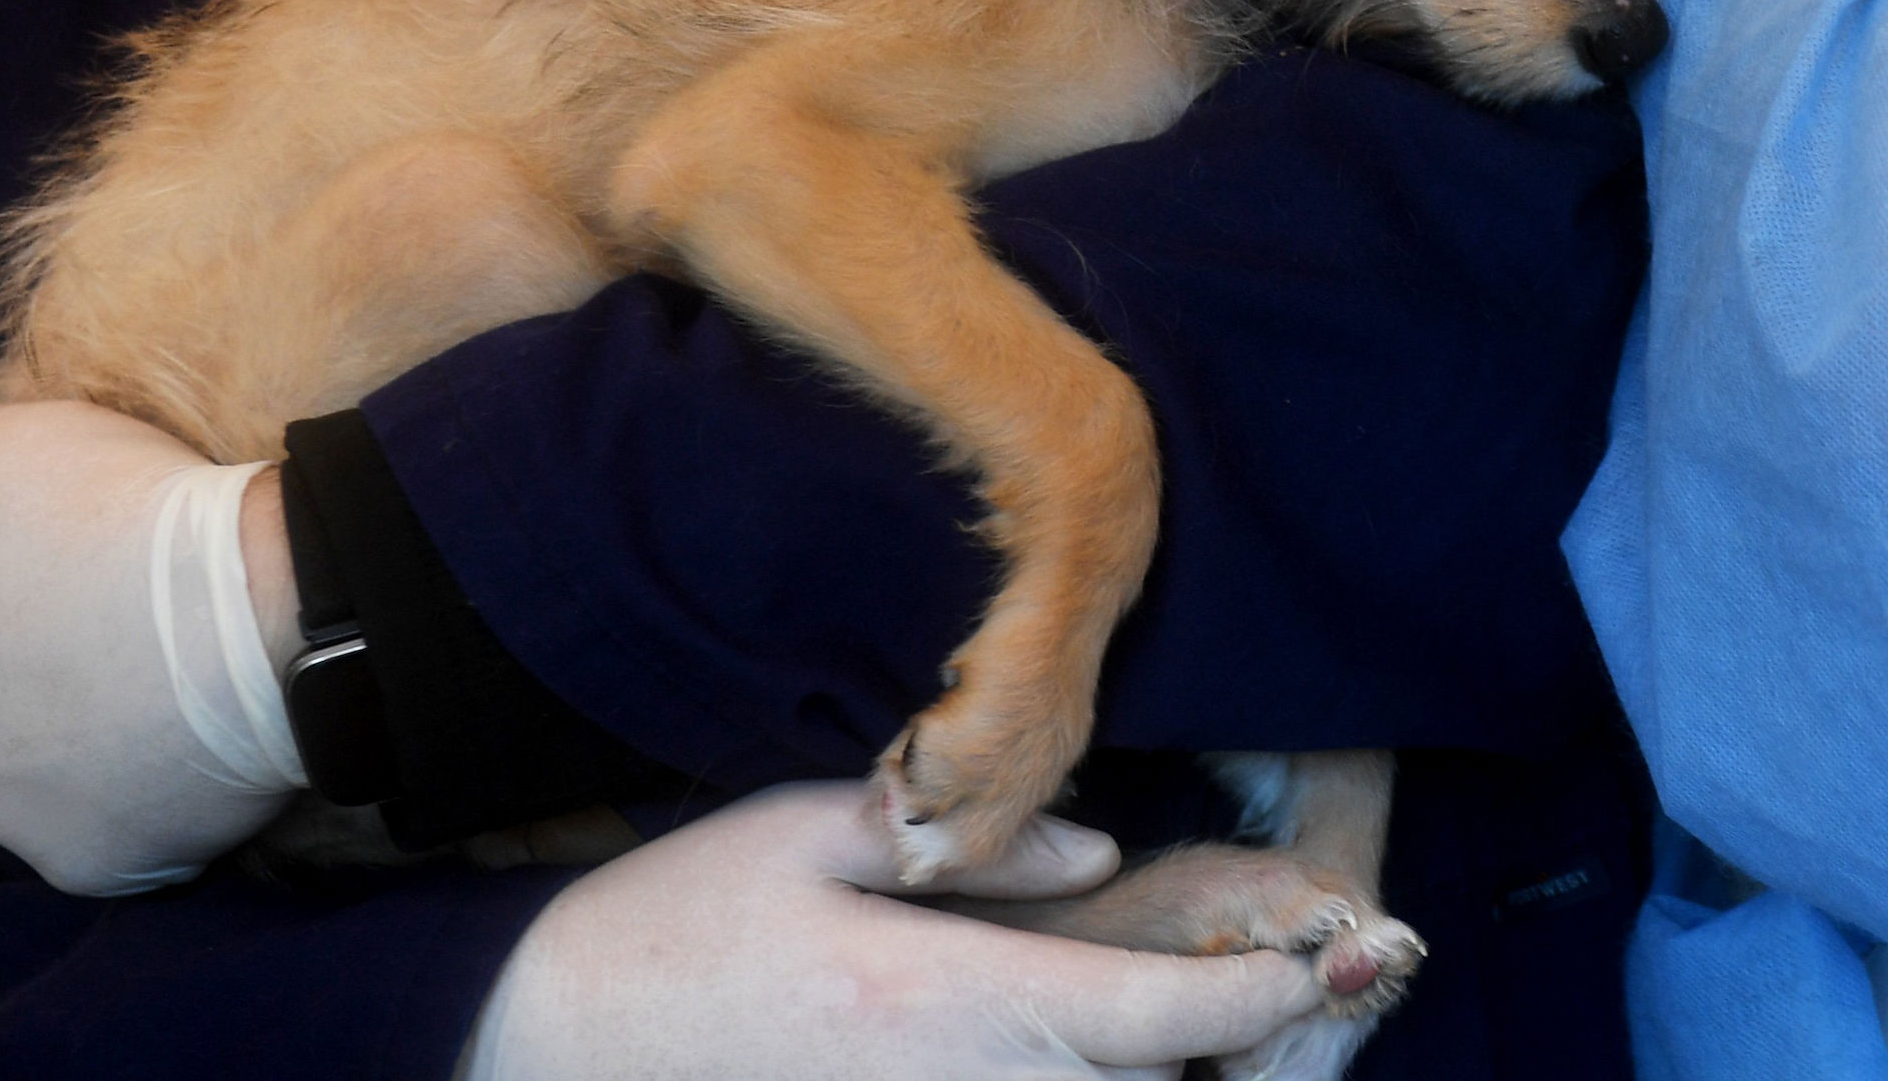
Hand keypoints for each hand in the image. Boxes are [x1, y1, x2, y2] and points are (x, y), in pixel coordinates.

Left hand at [0, 401, 304, 893]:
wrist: (262, 607)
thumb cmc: (137, 511)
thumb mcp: (24, 435)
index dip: (24, 568)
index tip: (94, 555)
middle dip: (39, 665)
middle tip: (131, 621)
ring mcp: (10, 813)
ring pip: (39, 772)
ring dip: (82, 738)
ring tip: (169, 686)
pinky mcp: (85, 864)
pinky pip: (106, 828)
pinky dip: (137, 797)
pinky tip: (187, 748)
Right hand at [466, 781, 1325, 1080]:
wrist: (545, 1040)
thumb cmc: (679, 921)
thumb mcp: (808, 830)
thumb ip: (970, 836)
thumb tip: (1096, 850)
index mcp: (953, 999)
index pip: (1158, 1015)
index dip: (1265, 997)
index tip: (1342, 959)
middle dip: (1228, 1063)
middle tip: (1287, 997)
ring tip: (1198, 1037)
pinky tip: (1092, 1063)